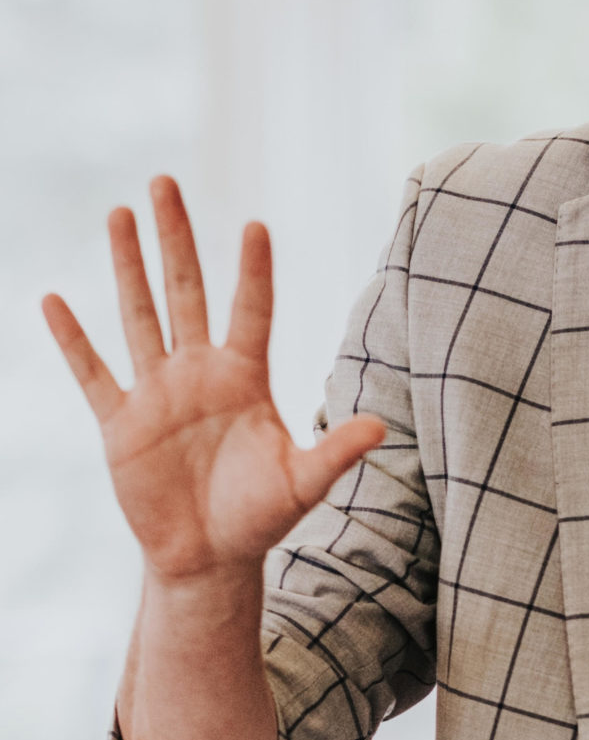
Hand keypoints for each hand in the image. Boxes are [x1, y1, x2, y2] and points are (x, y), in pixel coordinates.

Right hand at [42, 177, 385, 588]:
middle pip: (188, 290)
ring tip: (119, 212)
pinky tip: (55, 300)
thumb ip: (337, 452)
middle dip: (176, 238)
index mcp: (247, 379)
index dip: (254, 270)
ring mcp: (158, 392)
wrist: (208, 558)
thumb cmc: (261, 517)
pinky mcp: (121, 423)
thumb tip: (382, 427)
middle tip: (165, 181)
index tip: (256, 224)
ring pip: (139, 315)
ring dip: (128, 265)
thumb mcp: (303, 484)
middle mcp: (201, 373)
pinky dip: (73, 340)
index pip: (252, 309)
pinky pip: (93, 373)